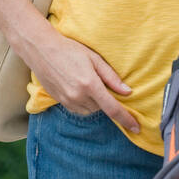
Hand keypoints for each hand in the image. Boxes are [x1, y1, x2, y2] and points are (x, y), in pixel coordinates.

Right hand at [24, 27, 140, 132]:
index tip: (136, 128)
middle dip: (106, 100)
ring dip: (95, 102)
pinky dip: (84, 103)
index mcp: (90, 85)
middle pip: (102, 109)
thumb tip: (127, 92)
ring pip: (90, 110)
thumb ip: (112, 78)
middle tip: (100, 82)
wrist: (41, 50)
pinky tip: (79, 87)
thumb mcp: (95, 59)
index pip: (112, 109)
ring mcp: (67, 100)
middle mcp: (78, 96)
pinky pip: (78, 109)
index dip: (126, 119)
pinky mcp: (59, 102)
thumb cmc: (70, 50)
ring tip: (88, 83)